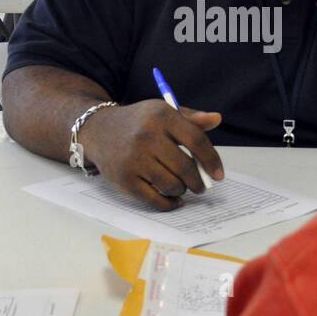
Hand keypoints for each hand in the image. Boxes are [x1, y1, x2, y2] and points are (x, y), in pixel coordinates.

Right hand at [77, 101, 224, 210]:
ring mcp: (134, 158)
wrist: (98, 129)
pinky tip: (173, 199)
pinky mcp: (124, 178)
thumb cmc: (138, 122)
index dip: (211, 160)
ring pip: (171, 184)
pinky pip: (154, 199)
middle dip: (198, 181)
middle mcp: (147, 136)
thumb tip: (217, 119)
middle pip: (185, 167)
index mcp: (161, 116)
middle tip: (201, 186)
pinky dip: (168, 203)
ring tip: (181, 186)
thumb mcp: (162, 113)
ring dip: (182, 190)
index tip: (218, 174)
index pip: (196, 141)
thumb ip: (191, 118)